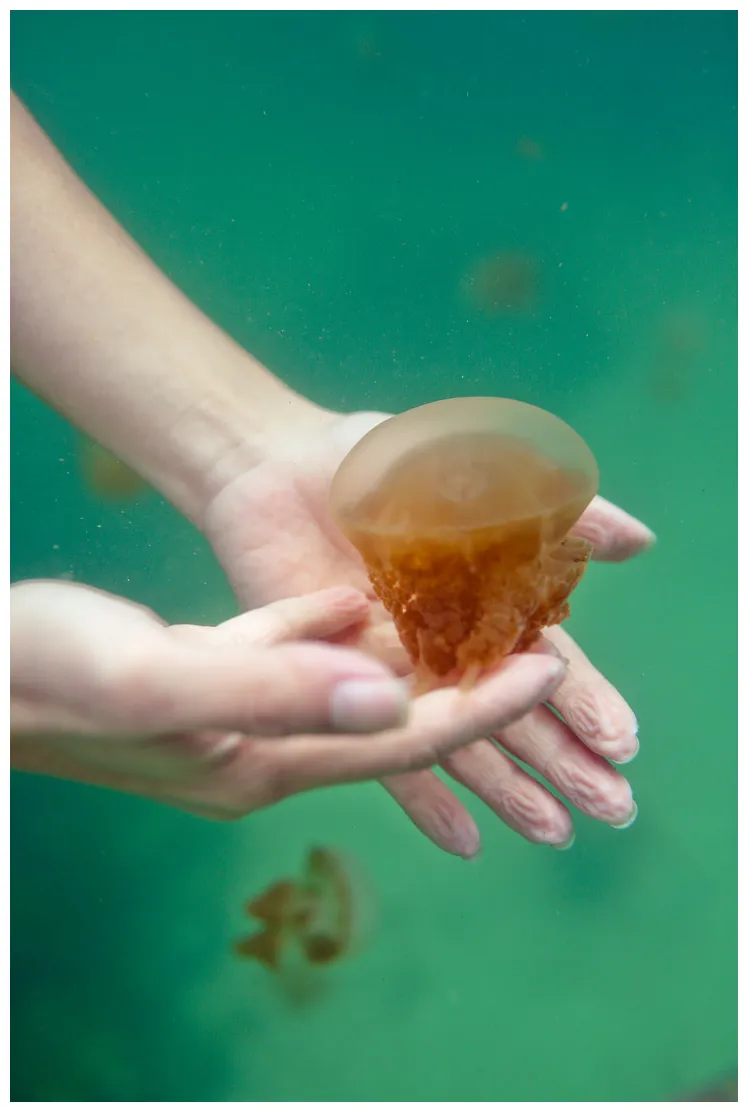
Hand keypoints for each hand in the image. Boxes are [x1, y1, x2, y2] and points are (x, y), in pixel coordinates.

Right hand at [10, 579, 563, 817]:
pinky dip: (327, 632)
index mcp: (260, 760)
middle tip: (546, 656)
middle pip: (389, 725)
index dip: (482, 709)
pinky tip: (355, 602)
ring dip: (406, 661)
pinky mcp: (205, 677)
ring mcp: (231, 717)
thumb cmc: (46, 673)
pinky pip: (288, 658)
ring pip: (342, 688)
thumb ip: (273, 689)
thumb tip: (390, 700)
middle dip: (469, 697)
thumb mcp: (155, 675)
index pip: (401, 742)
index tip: (551, 667)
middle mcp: (258, 750)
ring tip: (473, 626)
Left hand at [205, 409, 652, 855]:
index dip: (584, 700)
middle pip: (512, 712)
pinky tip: (463, 839)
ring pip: (460, 741)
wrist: (275, 466)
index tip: (622, 743)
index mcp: (485, 597)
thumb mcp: (467, 472)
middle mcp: (448, 645)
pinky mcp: (340, 689)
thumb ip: (545, 507)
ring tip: (554, 833)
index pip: (546, 657)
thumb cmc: (373, 462)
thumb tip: (640, 543)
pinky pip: (379, 751)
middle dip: (564, 760)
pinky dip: (423, 797)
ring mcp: (396, 673)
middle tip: (611, 807)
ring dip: (509, 789)